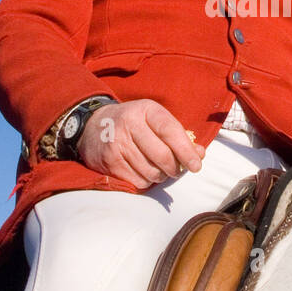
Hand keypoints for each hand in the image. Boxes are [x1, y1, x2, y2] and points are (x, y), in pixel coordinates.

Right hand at [77, 99, 204, 188]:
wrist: (92, 125)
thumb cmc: (132, 123)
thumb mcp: (152, 119)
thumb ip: (177, 134)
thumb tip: (199, 154)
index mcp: (145, 110)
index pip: (170, 131)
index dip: (186, 150)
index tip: (196, 164)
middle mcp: (129, 124)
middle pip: (162, 155)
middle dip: (175, 167)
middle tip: (177, 170)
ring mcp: (117, 144)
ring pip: (151, 171)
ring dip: (161, 175)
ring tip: (159, 169)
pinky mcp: (110, 162)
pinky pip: (138, 180)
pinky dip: (146, 181)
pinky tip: (144, 172)